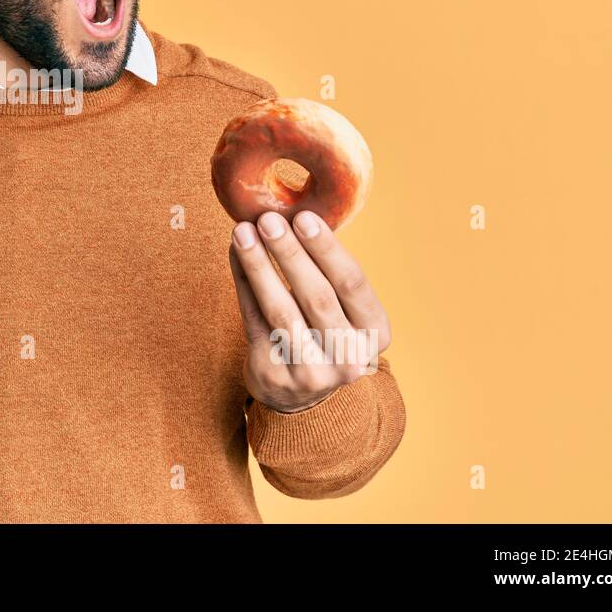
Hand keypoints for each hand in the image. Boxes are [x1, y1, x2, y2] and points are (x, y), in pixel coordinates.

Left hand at [229, 209, 390, 413]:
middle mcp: (349, 356)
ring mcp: (312, 372)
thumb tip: (290, 216)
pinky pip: (253, 319)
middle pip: (317, 296)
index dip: (327, 249)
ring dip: (259, 265)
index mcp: (375, 332)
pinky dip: (243, 283)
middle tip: (268, 220)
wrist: (302, 395)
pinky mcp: (274, 375)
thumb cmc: (323, 330)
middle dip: (290, 253)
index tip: (303, 217)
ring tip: (242, 232)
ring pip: (280, 309)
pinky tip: (236, 254)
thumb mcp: (343, 309)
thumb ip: (325, 271)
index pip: (352, 283)